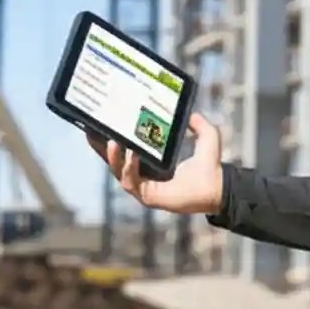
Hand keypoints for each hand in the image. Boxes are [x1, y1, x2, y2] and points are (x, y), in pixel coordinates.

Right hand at [86, 113, 224, 214]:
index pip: (125, 149)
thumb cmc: (211, 165)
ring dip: (113, 157)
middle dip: (101, 147)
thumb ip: (198, 123)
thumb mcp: (205, 136)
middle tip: (91, 131)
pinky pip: (131, 182)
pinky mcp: (148, 196)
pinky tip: (132, 155)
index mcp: (151, 162)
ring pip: (119, 172)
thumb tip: (189, 112)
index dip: (111, 138)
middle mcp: (144, 175)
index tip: (100, 124)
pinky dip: (129, 168)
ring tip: (113, 141)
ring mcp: (144, 187)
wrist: (219, 187)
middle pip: (114, 161)